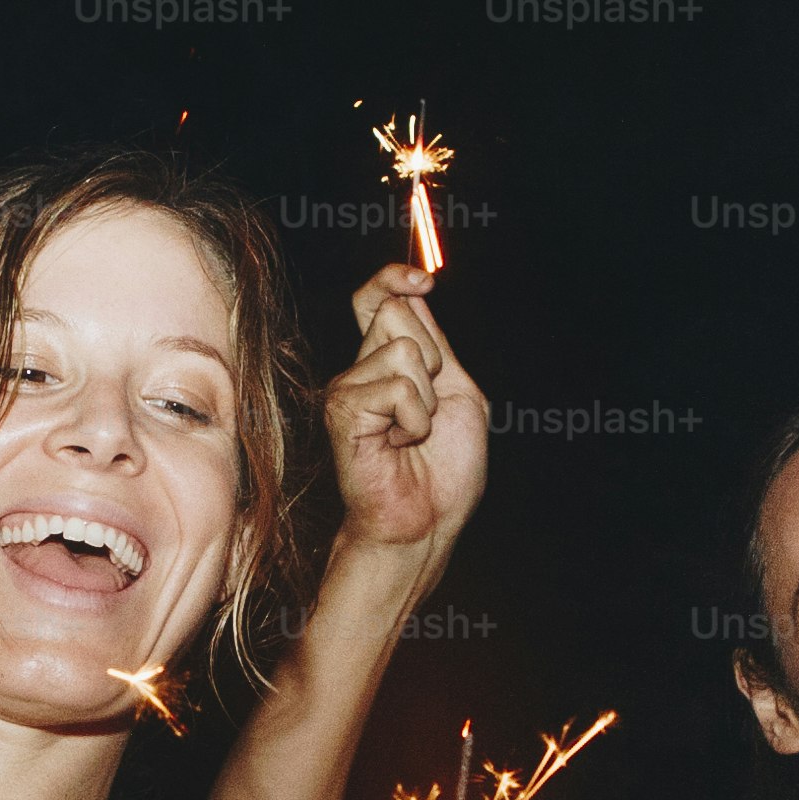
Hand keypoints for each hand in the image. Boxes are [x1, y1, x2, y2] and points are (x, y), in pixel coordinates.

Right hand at [325, 263, 486, 588]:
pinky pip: (397, 387)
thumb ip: (437, 343)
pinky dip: (415, 420)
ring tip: (414, 434)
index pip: (375, 298)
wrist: (427, 521)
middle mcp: (358, 370)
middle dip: (433, 359)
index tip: (422, 281)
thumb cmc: (444, 468)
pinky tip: (400, 445)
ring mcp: (346, 389)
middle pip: (395, 314)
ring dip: (428, 398)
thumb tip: (415, 291)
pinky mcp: (341, 412)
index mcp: (384, 362)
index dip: (393, 278)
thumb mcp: (457, 391)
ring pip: (404, 350)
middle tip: (427, 410)